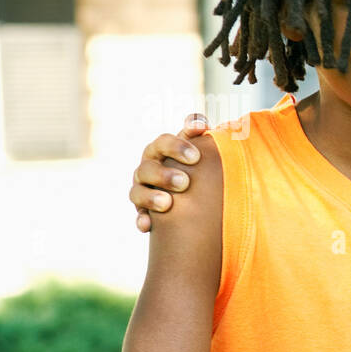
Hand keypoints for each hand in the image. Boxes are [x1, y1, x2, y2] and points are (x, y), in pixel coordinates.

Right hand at [131, 113, 210, 231]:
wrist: (192, 196)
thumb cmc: (199, 168)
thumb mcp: (203, 153)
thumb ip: (206, 139)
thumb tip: (212, 126)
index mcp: (163, 150)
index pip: (165, 142)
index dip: (177, 146)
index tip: (196, 156)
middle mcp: (149, 167)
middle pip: (148, 166)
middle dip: (164, 174)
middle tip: (184, 182)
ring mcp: (143, 188)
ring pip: (137, 190)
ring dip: (151, 197)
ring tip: (167, 203)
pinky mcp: (142, 210)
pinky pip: (139, 215)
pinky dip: (142, 219)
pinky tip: (148, 225)